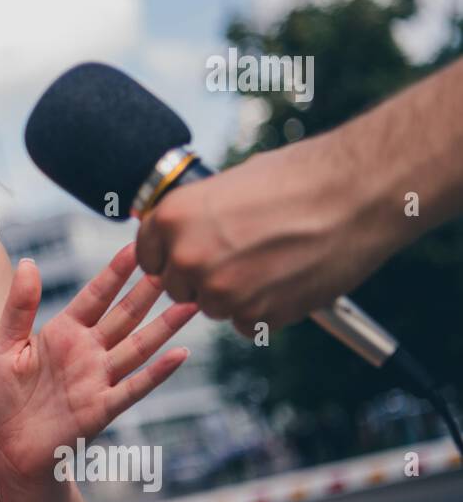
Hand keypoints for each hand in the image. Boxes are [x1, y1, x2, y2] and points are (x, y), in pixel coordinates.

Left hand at [0, 242, 197, 482]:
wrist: (7, 448)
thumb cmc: (2, 396)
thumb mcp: (5, 345)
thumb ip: (20, 306)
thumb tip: (28, 261)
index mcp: (63, 332)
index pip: (95, 296)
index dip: (115, 273)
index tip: (135, 246)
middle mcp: (87, 352)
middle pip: (124, 316)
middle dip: (148, 291)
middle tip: (174, 263)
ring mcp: (98, 379)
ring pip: (137, 347)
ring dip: (164, 326)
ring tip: (192, 301)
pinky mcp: (100, 409)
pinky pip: (133, 388)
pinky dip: (157, 373)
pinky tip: (180, 355)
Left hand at [134, 137, 391, 334]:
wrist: (355, 194)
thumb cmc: (298, 178)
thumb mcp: (230, 184)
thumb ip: (199, 215)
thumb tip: (187, 230)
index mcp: (172, 218)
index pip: (147, 255)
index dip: (169, 256)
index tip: (187, 253)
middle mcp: (187, 257)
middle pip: (177, 287)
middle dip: (202, 277)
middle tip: (239, 256)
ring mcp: (220, 290)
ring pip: (213, 307)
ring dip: (235, 294)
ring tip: (272, 261)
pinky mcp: (256, 314)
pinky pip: (245, 323)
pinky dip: (264, 309)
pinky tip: (287, 280)